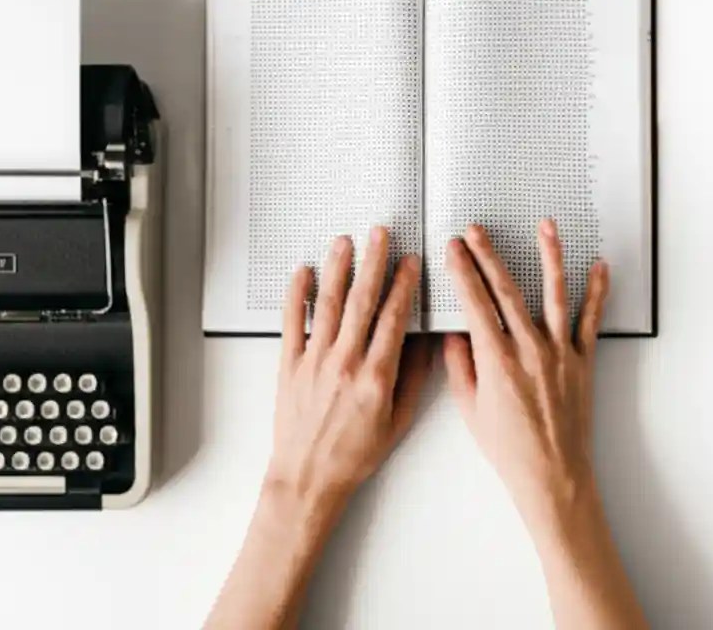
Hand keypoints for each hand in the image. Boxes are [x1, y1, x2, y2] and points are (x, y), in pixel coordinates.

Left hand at [267, 226, 430, 510]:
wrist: (309, 477)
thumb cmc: (354, 455)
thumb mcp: (398, 420)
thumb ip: (412, 377)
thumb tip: (423, 341)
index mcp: (376, 376)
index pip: (393, 317)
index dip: (404, 285)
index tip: (410, 262)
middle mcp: (345, 362)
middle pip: (362, 300)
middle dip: (373, 262)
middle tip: (380, 234)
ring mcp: (314, 361)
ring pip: (328, 303)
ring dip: (338, 268)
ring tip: (345, 241)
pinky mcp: (289, 365)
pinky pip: (292, 321)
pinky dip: (296, 294)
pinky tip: (302, 272)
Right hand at [442, 220, 608, 526]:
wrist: (552, 474)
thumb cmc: (509, 449)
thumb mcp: (470, 409)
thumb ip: (459, 367)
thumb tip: (453, 335)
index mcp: (497, 361)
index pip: (475, 304)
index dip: (462, 273)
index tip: (453, 250)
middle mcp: (530, 350)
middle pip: (507, 291)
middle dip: (489, 256)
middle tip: (477, 231)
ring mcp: (560, 353)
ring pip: (555, 294)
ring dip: (549, 257)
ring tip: (546, 227)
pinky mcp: (583, 362)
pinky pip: (591, 321)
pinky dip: (597, 292)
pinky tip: (599, 267)